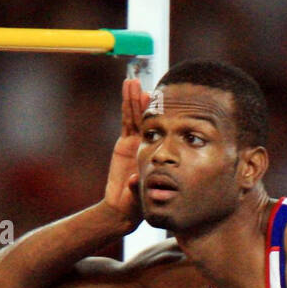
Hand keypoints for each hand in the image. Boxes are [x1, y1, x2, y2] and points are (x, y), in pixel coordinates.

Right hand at [102, 77, 148, 230]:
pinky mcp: (125, 142)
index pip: (160, 129)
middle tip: (148, 86)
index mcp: (157, 153)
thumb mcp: (139, 195)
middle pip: (148, 118)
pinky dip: (127, 104)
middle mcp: (150, 144)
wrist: (123, 206)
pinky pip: (126, 119)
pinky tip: (128, 88)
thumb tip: (132, 181)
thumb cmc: (136, 202)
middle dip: (146, 102)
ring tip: (133, 81)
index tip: (162, 100)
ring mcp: (137, 141)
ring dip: (134, 97)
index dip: (160, 115)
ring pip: (136, 115)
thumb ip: (135, 186)